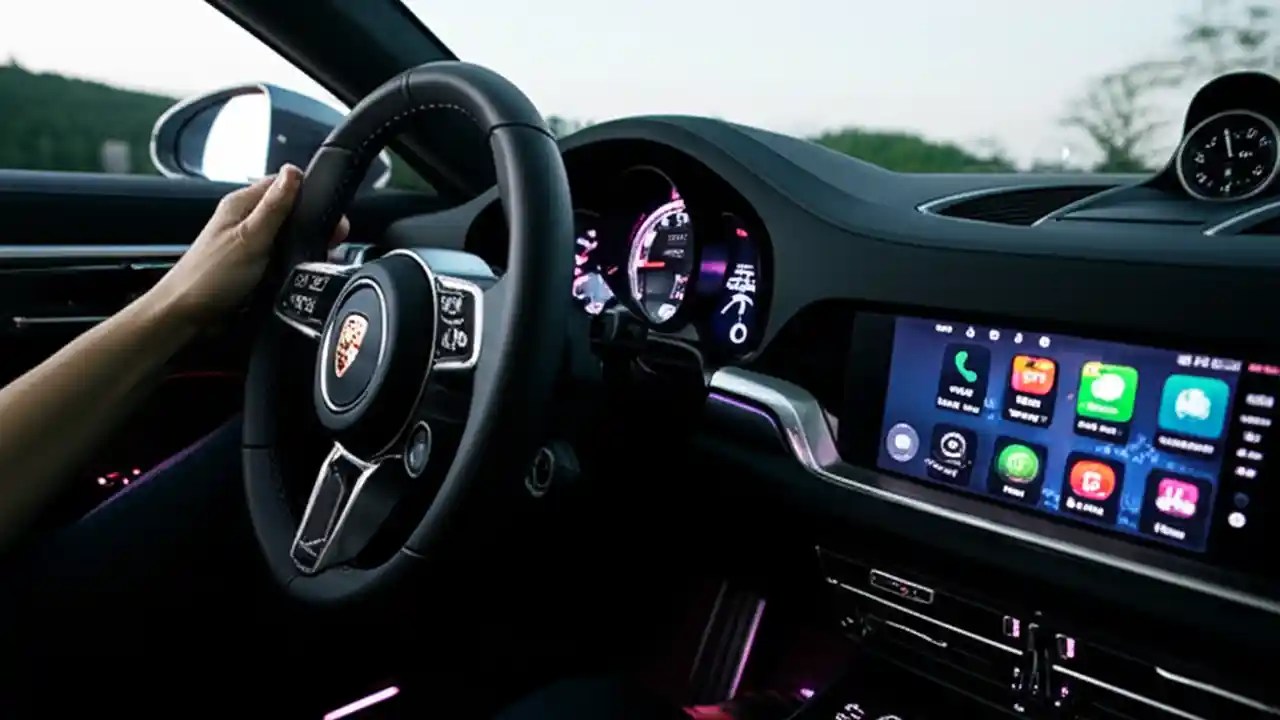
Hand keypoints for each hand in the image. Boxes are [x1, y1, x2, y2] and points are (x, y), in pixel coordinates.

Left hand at [150, 165, 349, 326]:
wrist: (186, 316)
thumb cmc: (209, 276)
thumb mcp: (249, 237)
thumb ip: (274, 206)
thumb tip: (293, 172)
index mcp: (241, 204)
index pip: (282, 184)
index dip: (309, 194)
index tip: (330, 213)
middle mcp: (245, 221)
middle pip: (288, 211)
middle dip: (311, 225)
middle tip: (331, 241)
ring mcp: (249, 245)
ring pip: (287, 237)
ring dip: (303, 247)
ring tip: (319, 258)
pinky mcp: (253, 267)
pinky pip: (281, 260)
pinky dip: (294, 265)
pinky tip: (302, 273)